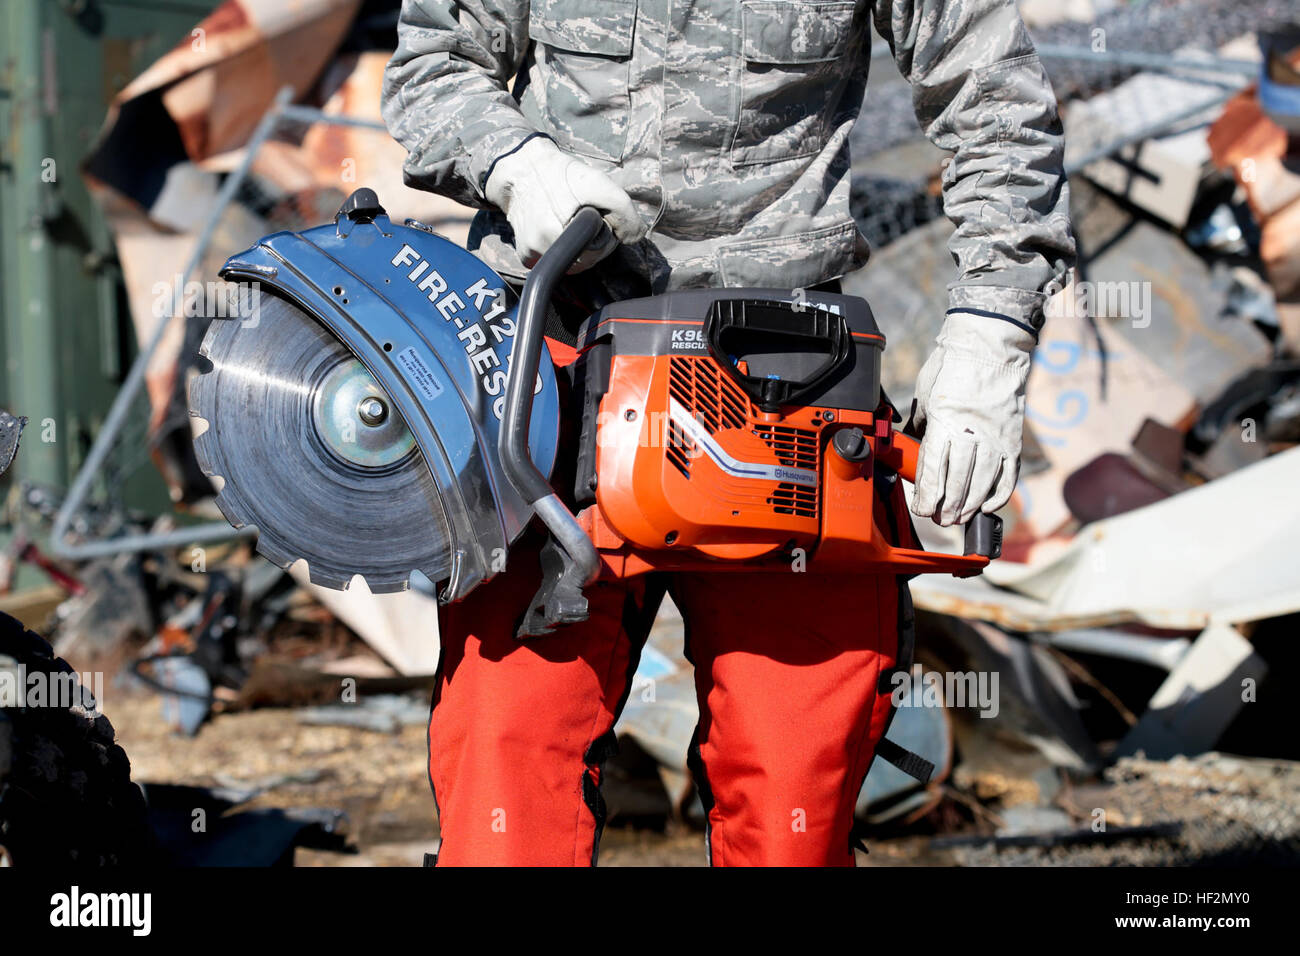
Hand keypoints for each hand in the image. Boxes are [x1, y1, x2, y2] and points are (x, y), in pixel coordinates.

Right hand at [484, 136, 644, 272]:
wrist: (522, 170)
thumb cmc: (561, 175)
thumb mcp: (600, 184)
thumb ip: (624, 212)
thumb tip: (633, 238)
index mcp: (559, 234)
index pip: (597, 254)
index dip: (604, 236)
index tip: (596, 216)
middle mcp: (542, 249)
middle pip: (583, 261)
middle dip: (592, 243)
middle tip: (584, 216)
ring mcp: (531, 254)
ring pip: (569, 264)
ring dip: (578, 247)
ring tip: (570, 220)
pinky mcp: (525, 255)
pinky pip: (553, 261)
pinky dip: (561, 249)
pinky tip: (557, 228)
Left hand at [910, 312, 1033, 526]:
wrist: (990, 343)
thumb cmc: (952, 365)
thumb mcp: (925, 395)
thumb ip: (921, 424)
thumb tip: (912, 444)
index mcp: (945, 421)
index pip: (935, 470)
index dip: (928, 496)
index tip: (922, 509)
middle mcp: (972, 432)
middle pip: (959, 482)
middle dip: (947, 507)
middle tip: (939, 520)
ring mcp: (996, 436)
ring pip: (984, 482)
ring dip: (970, 505)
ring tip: (959, 518)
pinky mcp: (1013, 436)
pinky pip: (1009, 472)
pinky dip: (1000, 493)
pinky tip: (987, 505)